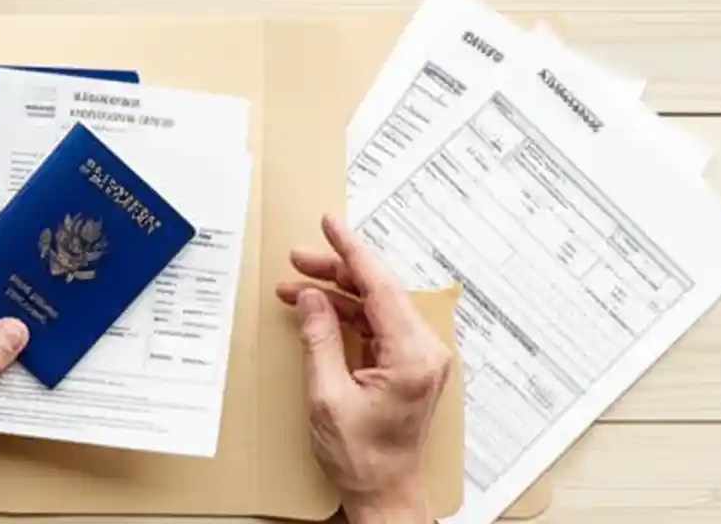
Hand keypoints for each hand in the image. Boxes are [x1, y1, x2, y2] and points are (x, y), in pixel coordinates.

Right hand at [277, 214, 450, 523]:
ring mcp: (419, 358)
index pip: (380, 287)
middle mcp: (424, 351)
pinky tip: (318, 310)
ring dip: (337, 294)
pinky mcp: (409, 366)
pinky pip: (377, 326)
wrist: (384, 494)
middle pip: (378, 292)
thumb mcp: (327, 396)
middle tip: (297, 259)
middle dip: (336, 271)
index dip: (352, 251)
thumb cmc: (362, 458)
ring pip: (376, 306)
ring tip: (296, 286)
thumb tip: (312, 297)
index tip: (331, 226)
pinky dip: (347, 316)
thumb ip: (319, 339)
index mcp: (412, 356)